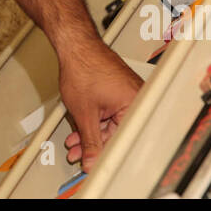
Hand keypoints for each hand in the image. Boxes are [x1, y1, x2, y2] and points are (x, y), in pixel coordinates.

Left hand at [59, 38, 143, 173]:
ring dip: (91, 134)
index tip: (94, 164)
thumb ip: (89, 141)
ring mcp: (127, 95)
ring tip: (75, 142)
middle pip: (117, 134)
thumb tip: (92, 161)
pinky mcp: (118, 91)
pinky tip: (80, 128)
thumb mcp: (85, 113)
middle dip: (93, 145)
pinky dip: (94, 121)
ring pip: (110, 124)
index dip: (104, 155)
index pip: (123, 140)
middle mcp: (136, 99)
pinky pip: (108, 113)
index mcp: (135, 105)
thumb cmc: (84, 67)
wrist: (76, 45)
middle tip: (79, 155)